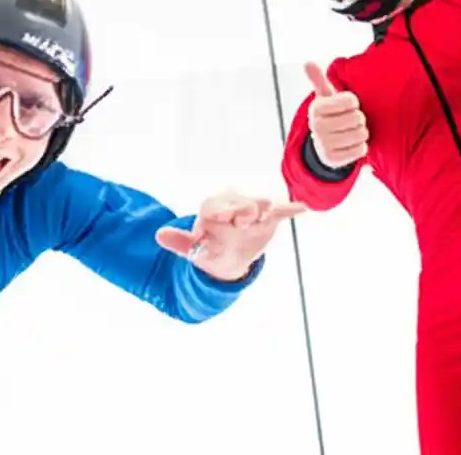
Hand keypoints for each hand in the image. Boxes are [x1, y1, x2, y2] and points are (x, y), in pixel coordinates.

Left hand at [155, 193, 306, 281]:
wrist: (231, 258)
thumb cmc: (211, 249)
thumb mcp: (194, 250)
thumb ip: (180, 243)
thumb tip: (159, 235)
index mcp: (212, 210)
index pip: (213, 207)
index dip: (216, 212)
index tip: (220, 218)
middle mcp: (232, 205)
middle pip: (238, 202)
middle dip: (240, 209)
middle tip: (242, 220)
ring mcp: (252, 212)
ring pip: (259, 204)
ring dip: (263, 208)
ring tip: (267, 212)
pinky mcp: (268, 219)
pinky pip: (280, 212)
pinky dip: (289, 209)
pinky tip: (301, 208)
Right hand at [304, 62, 367, 168]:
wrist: (323, 144)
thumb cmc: (330, 115)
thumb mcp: (324, 97)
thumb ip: (318, 80)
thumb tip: (307, 63)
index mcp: (316, 108)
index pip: (351, 100)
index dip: (353, 102)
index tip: (346, 106)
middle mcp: (317, 126)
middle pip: (358, 117)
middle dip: (359, 118)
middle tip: (350, 120)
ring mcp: (324, 144)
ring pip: (361, 134)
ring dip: (361, 133)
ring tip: (351, 131)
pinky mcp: (334, 160)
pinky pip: (361, 150)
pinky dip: (360, 147)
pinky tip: (351, 144)